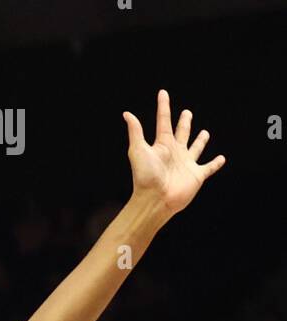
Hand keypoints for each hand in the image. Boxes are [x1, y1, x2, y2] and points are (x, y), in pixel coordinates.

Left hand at [125, 90, 224, 217]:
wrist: (155, 199)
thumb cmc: (145, 176)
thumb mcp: (138, 150)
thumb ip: (136, 131)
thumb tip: (127, 114)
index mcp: (162, 145)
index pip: (163, 121)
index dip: (163, 107)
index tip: (162, 93)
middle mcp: (175, 152)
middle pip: (181, 133)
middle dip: (184, 123)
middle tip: (187, 113)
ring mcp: (186, 163)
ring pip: (196, 148)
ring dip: (200, 140)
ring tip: (204, 132)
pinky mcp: (196, 175)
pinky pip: (209, 167)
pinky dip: (215, 163)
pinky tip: (221, 158)